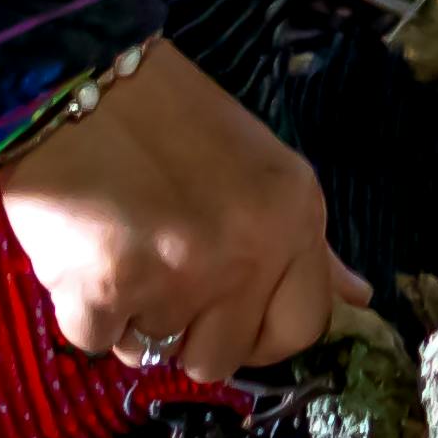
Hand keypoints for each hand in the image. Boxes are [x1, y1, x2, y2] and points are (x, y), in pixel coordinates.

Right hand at [0, 44, 358, 378]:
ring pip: (152, 353)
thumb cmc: (168, 117)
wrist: (76, 79)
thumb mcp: (263, 169)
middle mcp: (249, 253)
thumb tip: (361, 298)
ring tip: (119, 246)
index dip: (258, 331)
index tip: (226, 312)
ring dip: (130, 317)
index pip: (302, 327)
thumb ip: (310, 244)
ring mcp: (179, 276)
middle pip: (221, 358)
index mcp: (294, 218)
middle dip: (185, 331)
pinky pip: (97, 341)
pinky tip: (82, 250)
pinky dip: (82, 308)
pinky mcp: (108, 290)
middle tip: (158, 269)